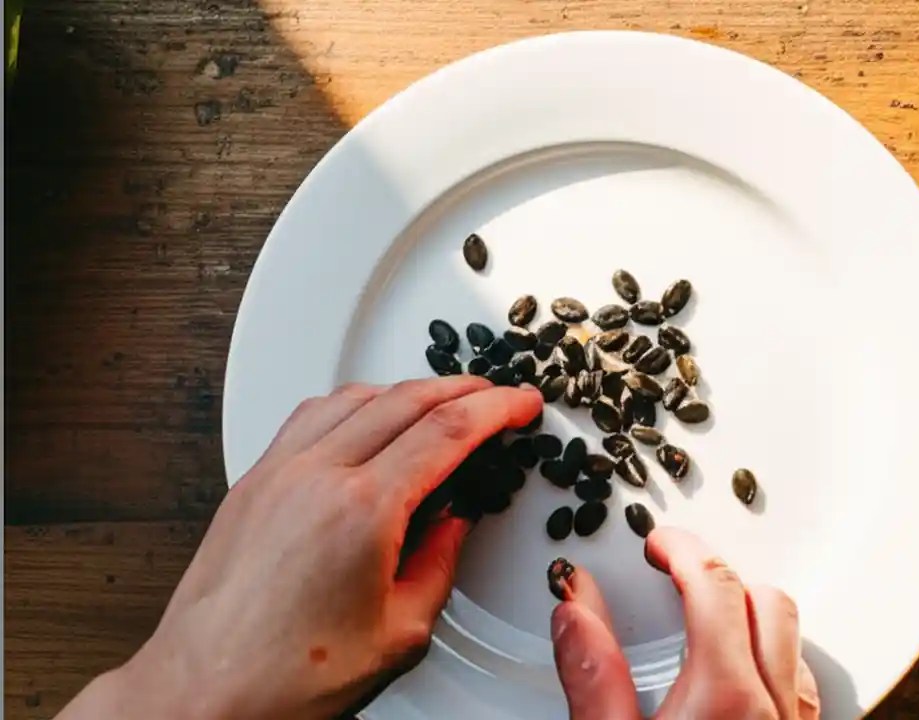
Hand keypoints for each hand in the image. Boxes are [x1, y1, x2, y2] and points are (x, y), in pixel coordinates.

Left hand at [57, 377, 542, 719]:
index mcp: (362, 511)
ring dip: (410, 389)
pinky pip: (312, 414)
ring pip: (356, 395)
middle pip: (406, 399)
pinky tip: (370, 413)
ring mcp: (278, 472)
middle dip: (463, 389)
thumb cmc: (285, 675)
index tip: (520, 403)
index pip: (447, 432)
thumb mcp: (400, 629)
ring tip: (441, 398)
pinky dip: (355, 401)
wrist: (203, 691)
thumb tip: (454, 521)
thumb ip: (439, 561)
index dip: (496, 409)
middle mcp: (316, 477)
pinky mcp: (253, 481)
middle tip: (495, 395)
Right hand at [551, 528, 820, 718]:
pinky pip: (801, 684)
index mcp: (727, 696)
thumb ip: (594, 676)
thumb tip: (575, 607)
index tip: (659, 543)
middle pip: (766, 602)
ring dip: (753, 615)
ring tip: (708, 613)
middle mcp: (773, 708)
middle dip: (719, 575)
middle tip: (675, 570)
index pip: (715, 587)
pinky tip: (746, 671)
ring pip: (792, 642)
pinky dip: (775, 659)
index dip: (683, 551)